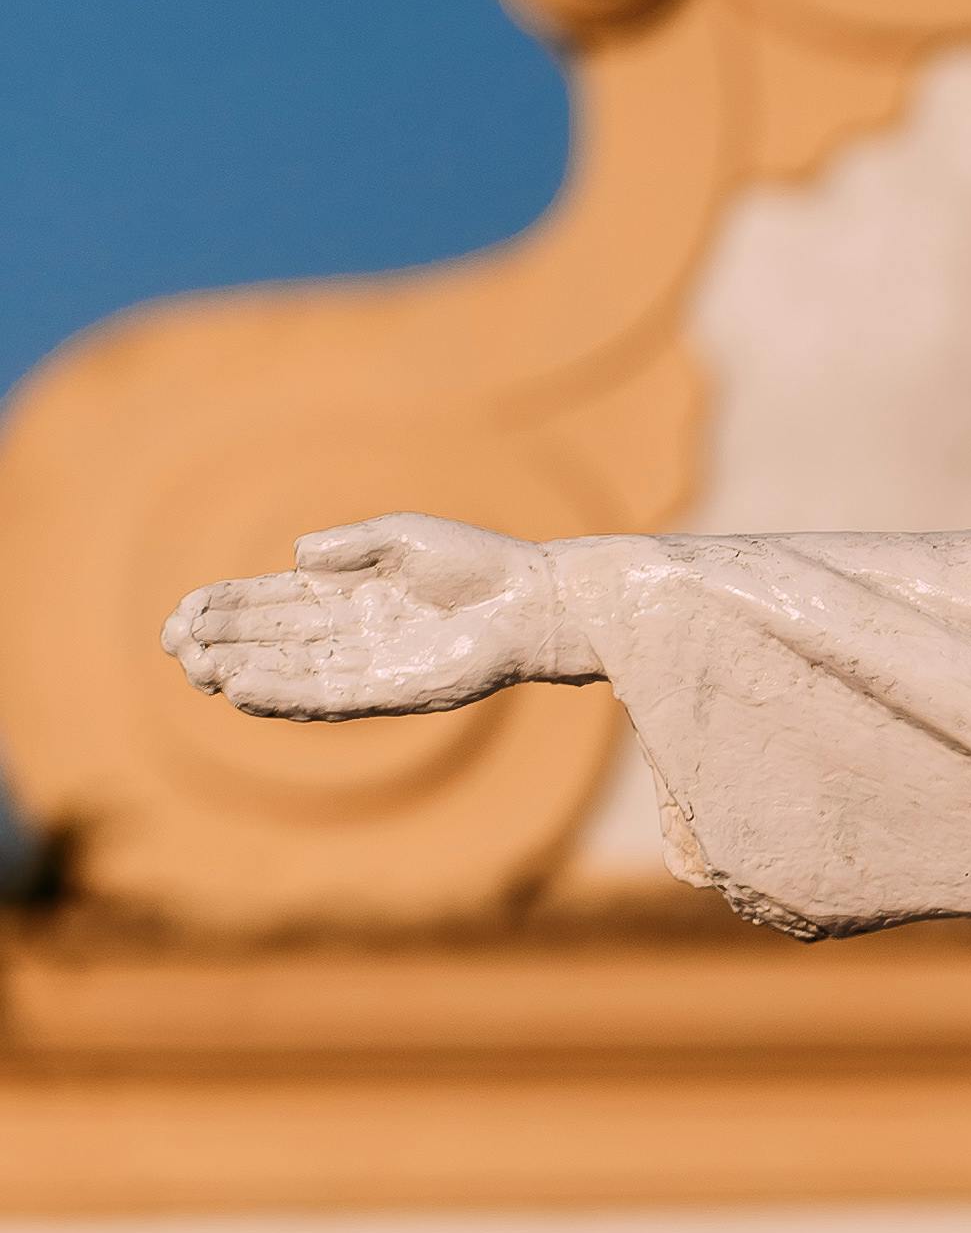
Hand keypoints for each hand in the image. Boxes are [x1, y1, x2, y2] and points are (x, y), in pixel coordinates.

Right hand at [162, 516, 594, 718]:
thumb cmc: (474, 562)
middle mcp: (344, 633)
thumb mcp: (400, 536)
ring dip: (240, 672)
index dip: (222, 608)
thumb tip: (295, 555)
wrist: (532, 598)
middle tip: (175, 644)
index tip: (180, 613)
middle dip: (217, 643)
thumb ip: (346, 545)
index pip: (267, 603)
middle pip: (266, 642)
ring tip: (199, 668)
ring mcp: (363, 665)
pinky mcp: (388, 692)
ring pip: (286, 674)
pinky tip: (244, 687)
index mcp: (341, 593)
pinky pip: (324, 696)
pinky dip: (282, 693)